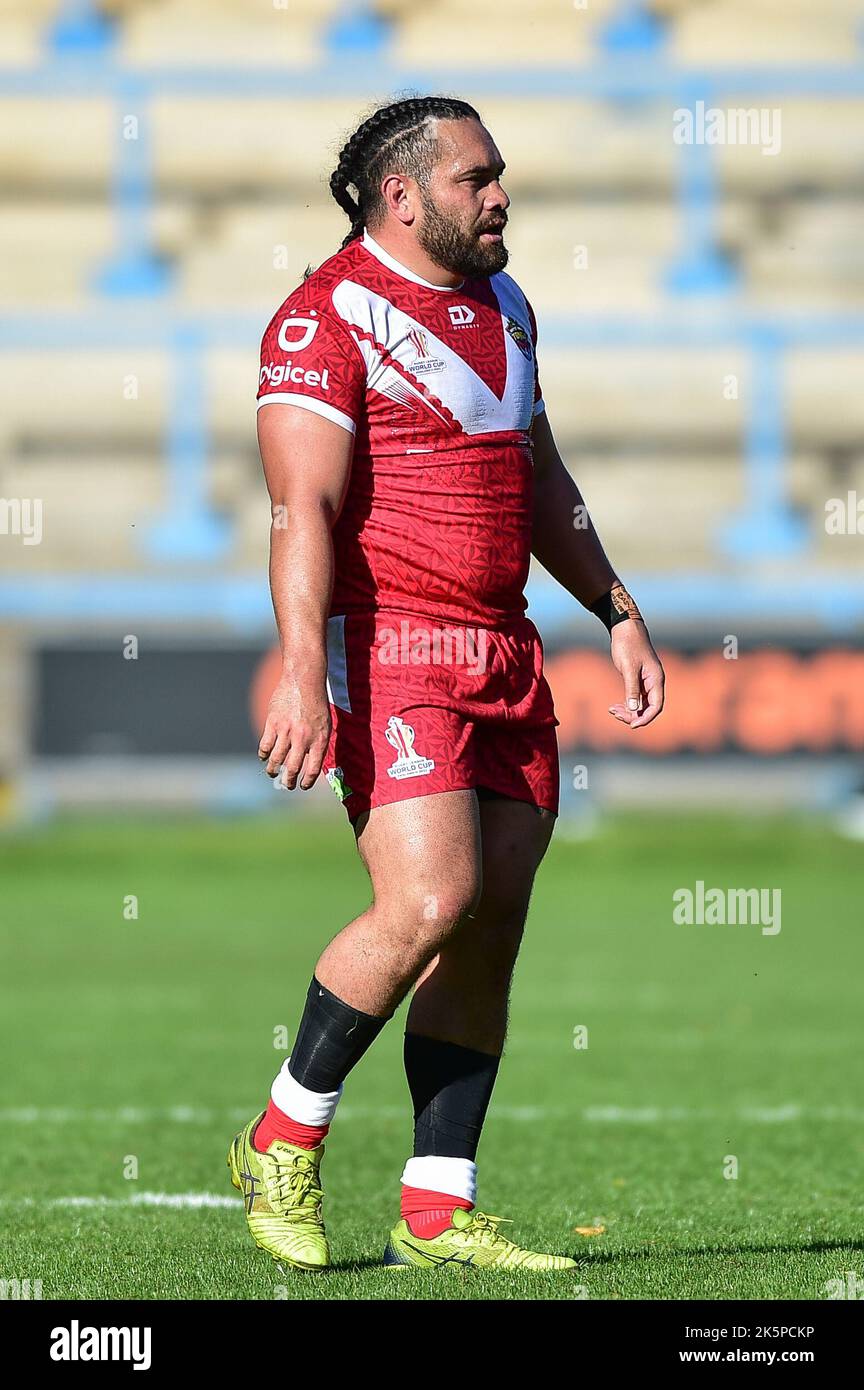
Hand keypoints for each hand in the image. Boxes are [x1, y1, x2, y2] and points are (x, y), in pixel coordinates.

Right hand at [258, 675, 331, 789]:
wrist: (304, 681)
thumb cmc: (316, 704)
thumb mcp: (324, 725)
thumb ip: (317, 744)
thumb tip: (309, 764)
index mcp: (319, 740)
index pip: (313, 769)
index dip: (306, 781)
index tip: (302, 786)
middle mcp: (303, 738)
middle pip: (293, 768)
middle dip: (289, 781)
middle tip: (286, 784)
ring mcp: (287, 731)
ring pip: (276, 760)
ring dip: (273, 770)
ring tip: (272, 773)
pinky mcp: (273, 723)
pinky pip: (265, 745)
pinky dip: (263, 754)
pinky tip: (264, 756)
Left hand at [608, 621, 664, 729]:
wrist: (625, 628)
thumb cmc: (628, 644)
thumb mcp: (628, 667)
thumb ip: (631, 688)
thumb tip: (633, 708)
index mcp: (656, 679)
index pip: (656, 706)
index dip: (646, 718)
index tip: (632, 725)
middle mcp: (654, 682)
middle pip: (648, 708)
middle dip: (633, 715)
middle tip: (615, 714)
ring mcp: (646, 682)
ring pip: (641, 704)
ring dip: (628, 711)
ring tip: (612, 710)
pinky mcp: (638, 679)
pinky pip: (635, 698)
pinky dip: (626, 704)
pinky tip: (614, 706)